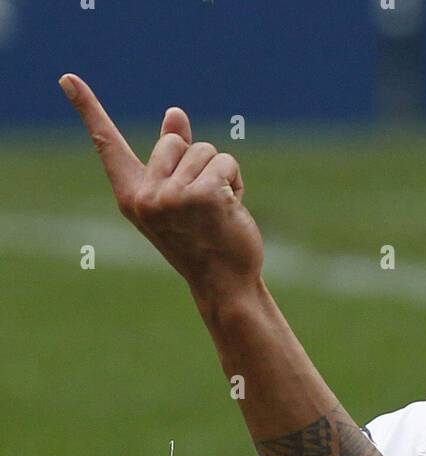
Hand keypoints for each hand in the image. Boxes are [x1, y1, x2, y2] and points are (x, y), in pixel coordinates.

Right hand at [59, 73, 263, 301]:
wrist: (225, 284)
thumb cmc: (204, 243)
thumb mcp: (180, 198)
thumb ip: (175, 156)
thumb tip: (175, 112)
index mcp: (132, 196)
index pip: (108, 145)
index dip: (88, 108)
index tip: (67, 77)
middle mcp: (146, 197)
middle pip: (174, 141)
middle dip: (197, 164)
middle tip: (202, 206)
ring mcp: (173, 198)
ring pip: (204, 151)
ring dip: (220, 175)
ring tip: (219, 211)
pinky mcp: (202, 197)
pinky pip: (225, 163)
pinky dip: (235, 182)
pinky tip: (232, 211)